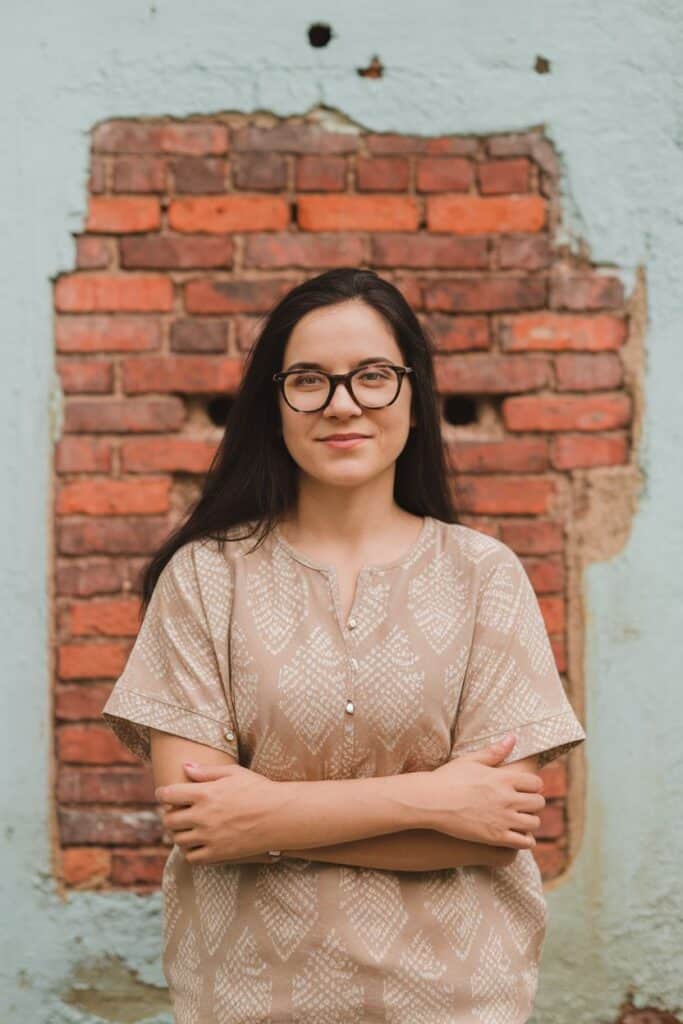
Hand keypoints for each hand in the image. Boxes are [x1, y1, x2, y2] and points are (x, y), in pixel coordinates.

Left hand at [155, 762, 282, 864]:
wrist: (280, 815)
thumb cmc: (259, 789)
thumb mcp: (234, 773)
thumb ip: (206, 772)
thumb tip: (185, 767)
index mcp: (204, 793)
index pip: (169, 794)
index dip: (162, 794)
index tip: (164, 794)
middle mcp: (202, 816)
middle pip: (169, 820)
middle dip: (169, 815)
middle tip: (176, 812)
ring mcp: (209, 837)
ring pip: (179, 840)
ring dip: (179, 833)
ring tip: (187, 828)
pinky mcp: (218, 854)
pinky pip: (192, 857)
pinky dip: (191, 851)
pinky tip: (198, 843)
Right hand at [425, 735, 545, 849]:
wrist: (431, 801)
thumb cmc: (448, 778)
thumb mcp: (471, 760)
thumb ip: (494, 751)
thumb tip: (513, 738)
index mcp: (503, 778)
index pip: (536, 783)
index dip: (533, 786)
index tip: (525, 789)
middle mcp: (507, 798)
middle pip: (539, 803)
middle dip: (534, 803)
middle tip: (524, 805)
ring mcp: (503, 818)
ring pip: (534, 823)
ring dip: (530, 821)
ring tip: (521, 820)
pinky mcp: (496, 837)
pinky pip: (524, 842)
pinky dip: (526, 840)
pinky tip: (518, 836)